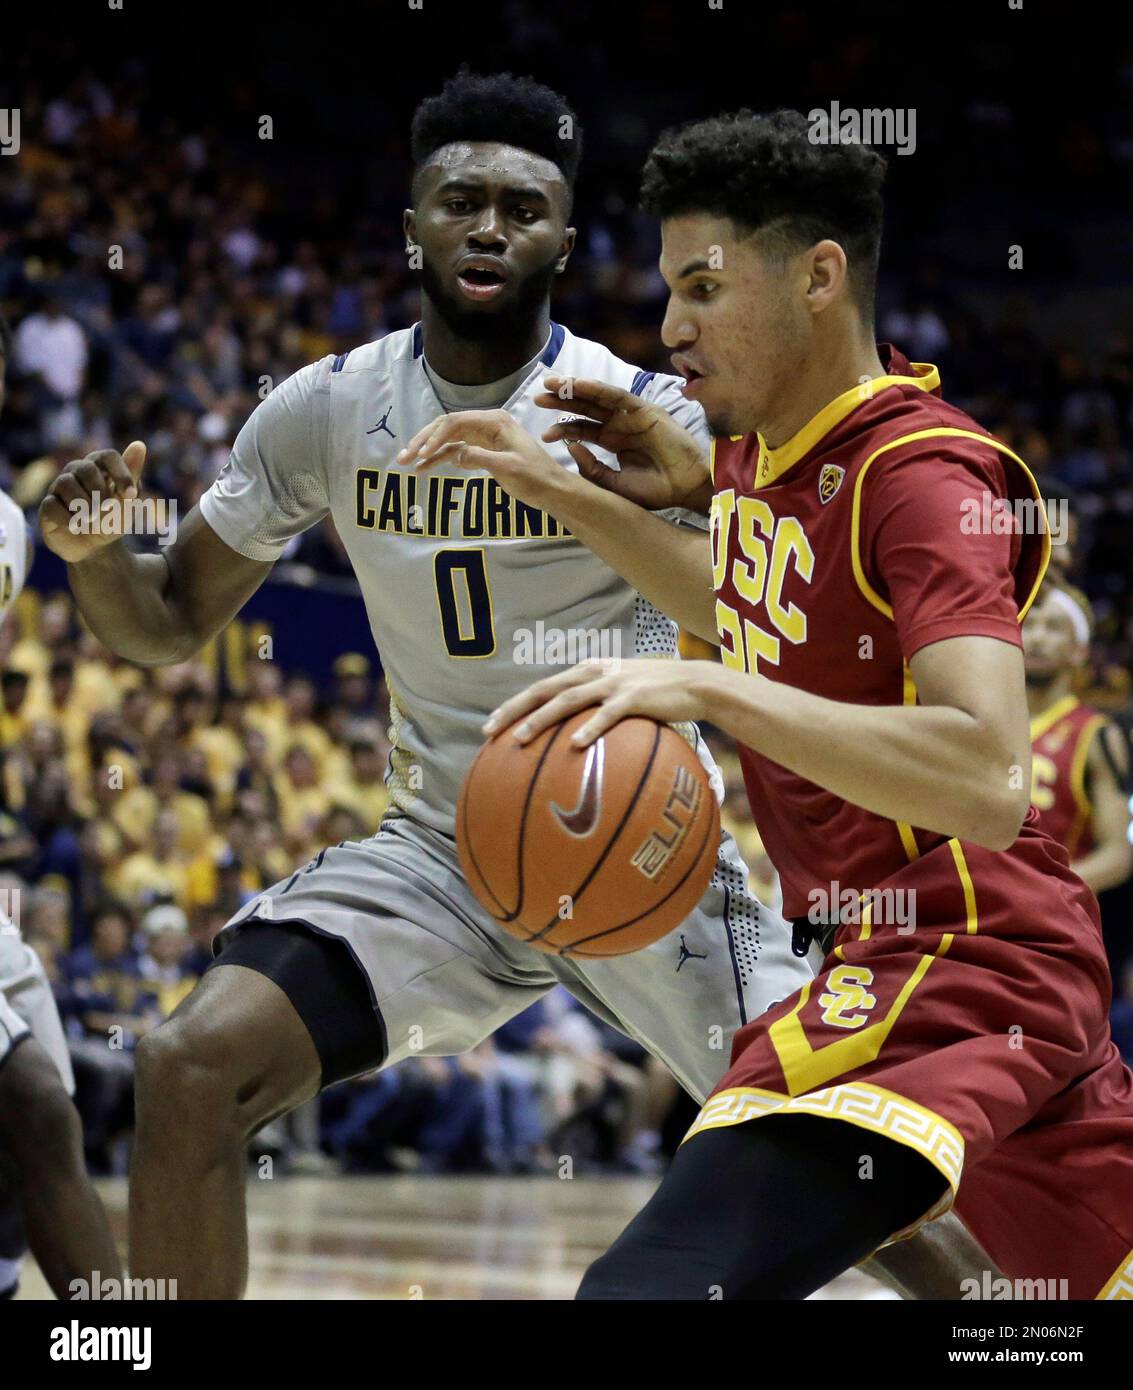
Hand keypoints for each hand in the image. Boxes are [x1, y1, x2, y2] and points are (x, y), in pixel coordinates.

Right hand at [39, 441, 146, 562]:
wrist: (96, 547)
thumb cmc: (113, 519)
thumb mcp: (127, 501)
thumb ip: (132, 474)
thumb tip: (139, 444)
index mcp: (98, 466)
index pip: (108, 456)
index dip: (121, 473)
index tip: (131, 495)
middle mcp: (76, 471)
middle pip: (86, 469)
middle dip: (101, 492)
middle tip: (108, 509)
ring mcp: (59, 487)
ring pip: (66, 483)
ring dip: (84, 505)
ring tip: (92, 521)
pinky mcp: (47, 506)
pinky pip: (52, 505)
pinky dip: (68, 519)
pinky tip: (77, 527)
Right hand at [397, 409, 562, 511]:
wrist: (551, 489)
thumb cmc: (535, 477)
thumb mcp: (509, 467)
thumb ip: (481, 458)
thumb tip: (456, 455)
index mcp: (494, 422)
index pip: (455, 422)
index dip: (435, 436)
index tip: (421, 454)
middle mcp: (486, 425)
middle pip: (446, 427)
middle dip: (424, 441)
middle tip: (403, 457)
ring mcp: (482, 438)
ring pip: (447, 440)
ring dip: (427, 451)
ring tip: (405, 464)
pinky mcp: (482, 452)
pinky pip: (455, 452)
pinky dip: (439, 460)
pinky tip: (422, 469)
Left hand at [482, 657, 721, 746]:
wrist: (697, 683)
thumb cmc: (658, 697)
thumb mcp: (623, 696)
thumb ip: (598, 710)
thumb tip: (573, 741)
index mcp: (588, 673)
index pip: (542, 687)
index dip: (514, 705)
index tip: (490, 726)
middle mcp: (595, 674)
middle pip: (544, 690)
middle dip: (513, 710)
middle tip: (488, 732)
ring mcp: (613, 684)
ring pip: (568, 700)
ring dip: (541, 719)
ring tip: (520, 739)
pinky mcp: (634, 697)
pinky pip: (607, 714)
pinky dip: (589, 728)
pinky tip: (575, 745)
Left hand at [535, 376, 710, 511]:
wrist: (684, 490)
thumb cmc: (654, 491)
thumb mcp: (613, 483)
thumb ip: (591, 468)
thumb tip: (570, 447)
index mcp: (612, 440)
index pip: (582, 428)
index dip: (563, 429)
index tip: (544, 434)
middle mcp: (619, 424)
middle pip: (585, 408)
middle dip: (561, 401)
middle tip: (538, 397)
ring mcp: (631, 415)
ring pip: (598, 397)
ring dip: (575, 388)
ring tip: (552, 385)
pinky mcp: (644, 410)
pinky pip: (617, 396)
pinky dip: (599, 388)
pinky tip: (580, 384)